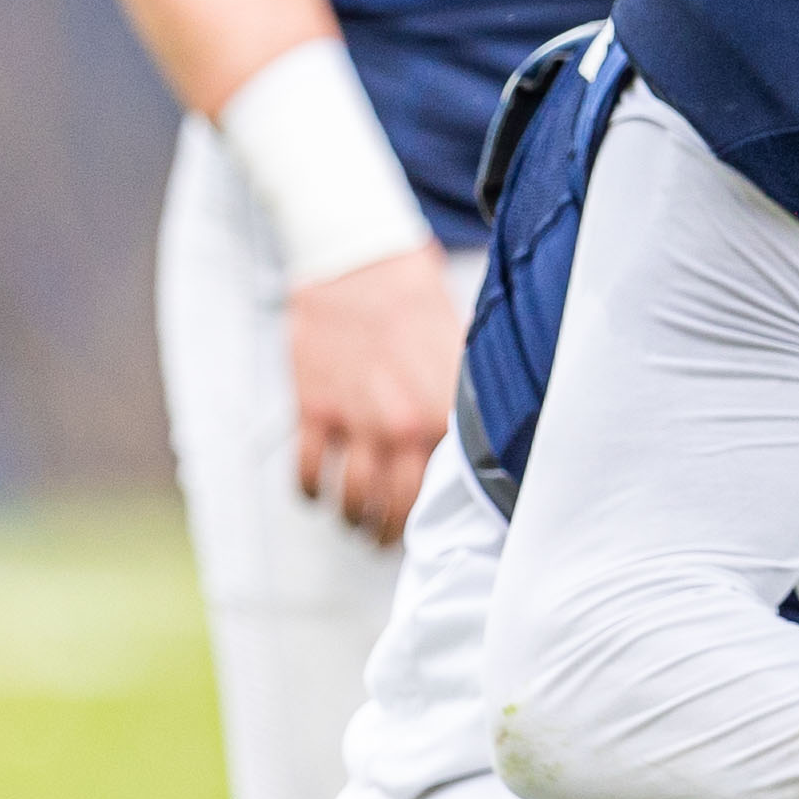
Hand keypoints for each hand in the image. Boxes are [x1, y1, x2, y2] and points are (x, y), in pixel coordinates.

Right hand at [285, 245, 462, 544]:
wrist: (357, 258)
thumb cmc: (416, 298)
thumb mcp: (460, 348)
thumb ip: (468, 398)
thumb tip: (490, 435)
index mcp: (444, 414)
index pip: (449, 487)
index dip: (445, 514)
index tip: (444, 526)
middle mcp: (401, 426)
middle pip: (398, 507)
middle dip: (393, 532)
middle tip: (389, 539)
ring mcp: (354, 421)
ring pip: (352, 500)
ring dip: (354, 520)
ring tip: (357, 524)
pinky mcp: (313, 409)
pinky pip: (308, 471)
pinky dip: (310, 492)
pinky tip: (317, 493)